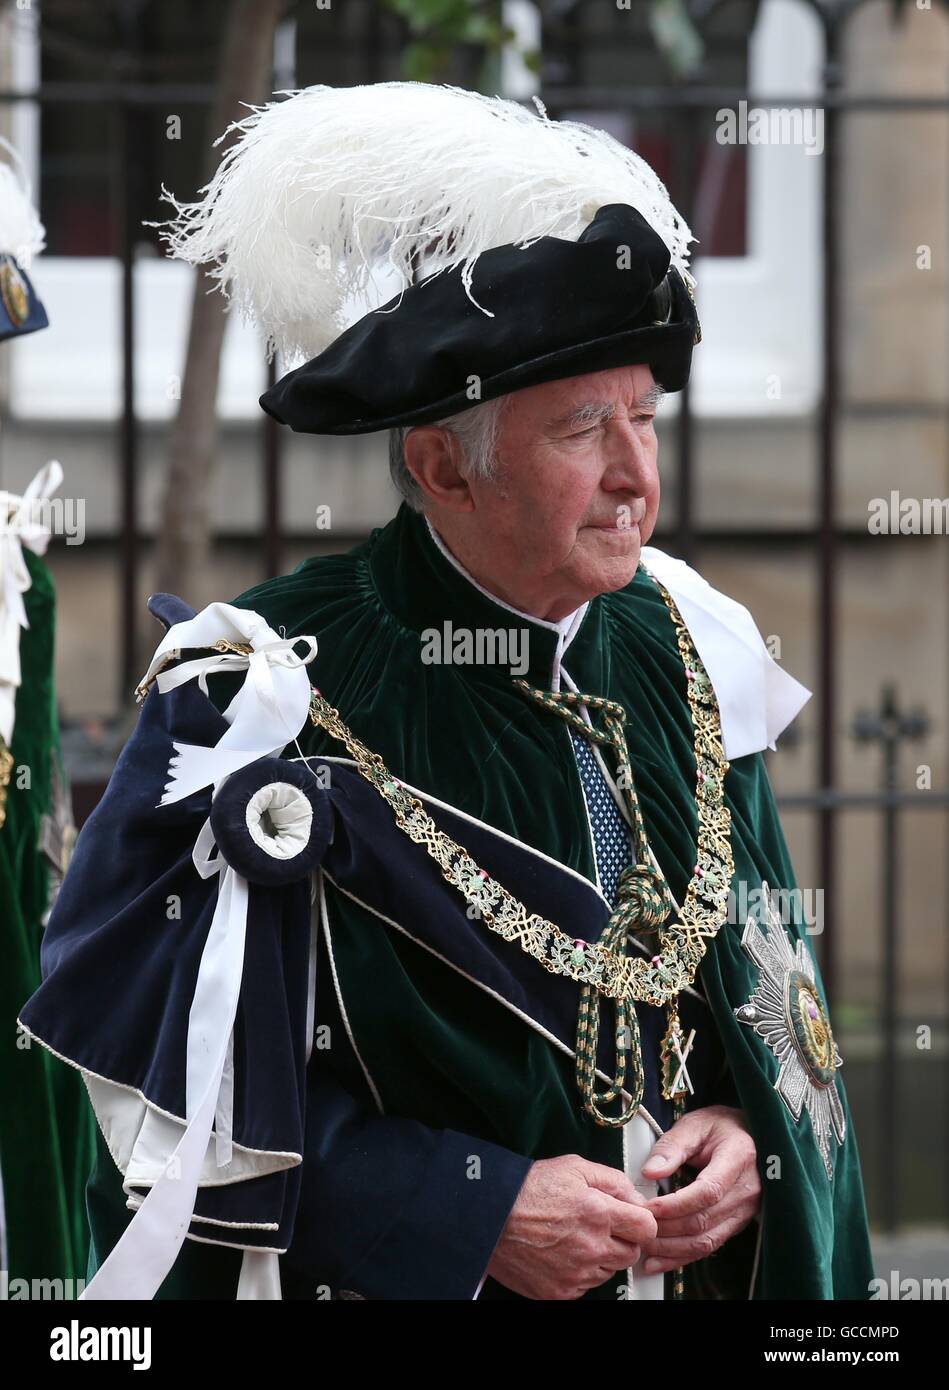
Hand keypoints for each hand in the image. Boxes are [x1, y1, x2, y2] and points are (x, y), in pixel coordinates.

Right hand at [486, 1153, 657, 1299]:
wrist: (490, 1217)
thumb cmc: (528, 1190)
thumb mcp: (573, 1168)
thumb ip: (612, 1179)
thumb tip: (634, 1195)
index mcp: (598, 1213)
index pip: (647, 1228)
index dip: (641, 1221)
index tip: (632, 1218)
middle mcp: (591, 1247)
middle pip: (631, 1253)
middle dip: (622, 1239)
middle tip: (600, 1226)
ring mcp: (576, 1273)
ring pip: (609, 1271)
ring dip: (601, 1256)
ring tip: (576, 1237)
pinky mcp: (561, 1291)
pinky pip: (586, 1285)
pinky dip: (581, 1271)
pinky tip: (564, 1252)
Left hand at [638, 1104, 760, 1275]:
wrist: (750, 1137)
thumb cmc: (721, 1127)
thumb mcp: (696, 1124)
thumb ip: (672, 1146)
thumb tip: (649, 1171)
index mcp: (738, 1158)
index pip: (707, 1192)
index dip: (675, 1204)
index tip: (649, 1207)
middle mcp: (746, 1190)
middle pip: (703, 1220)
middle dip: (667, 1228)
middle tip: (638, 1226)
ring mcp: (744, 1211)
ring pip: (706, 1240)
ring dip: (672, 1248)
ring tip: (645, 1246)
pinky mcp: (737, 1223)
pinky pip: (710, 1245)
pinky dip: (683, 1256)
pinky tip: (660, 1259)